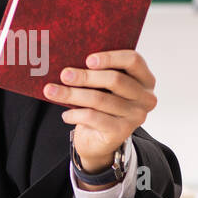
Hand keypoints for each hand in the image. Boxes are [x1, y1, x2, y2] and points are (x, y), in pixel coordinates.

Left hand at [43, 49, 157, 174]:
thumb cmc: (101, 104)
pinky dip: (75, 114)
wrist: (99, 140)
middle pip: (115, 80)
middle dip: (86, 76)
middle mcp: (146, 98)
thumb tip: (71, 61)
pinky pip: (94, 117)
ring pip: (100, 99)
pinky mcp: (122, 132)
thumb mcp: (103, 85)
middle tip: (64, 75)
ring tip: (52, 91)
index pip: (133, 60)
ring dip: (73, 94)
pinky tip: (65, 115)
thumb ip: (98, 72)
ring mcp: (136, 116)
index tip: (87, 59)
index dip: (110, 58)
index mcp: (145, 79)